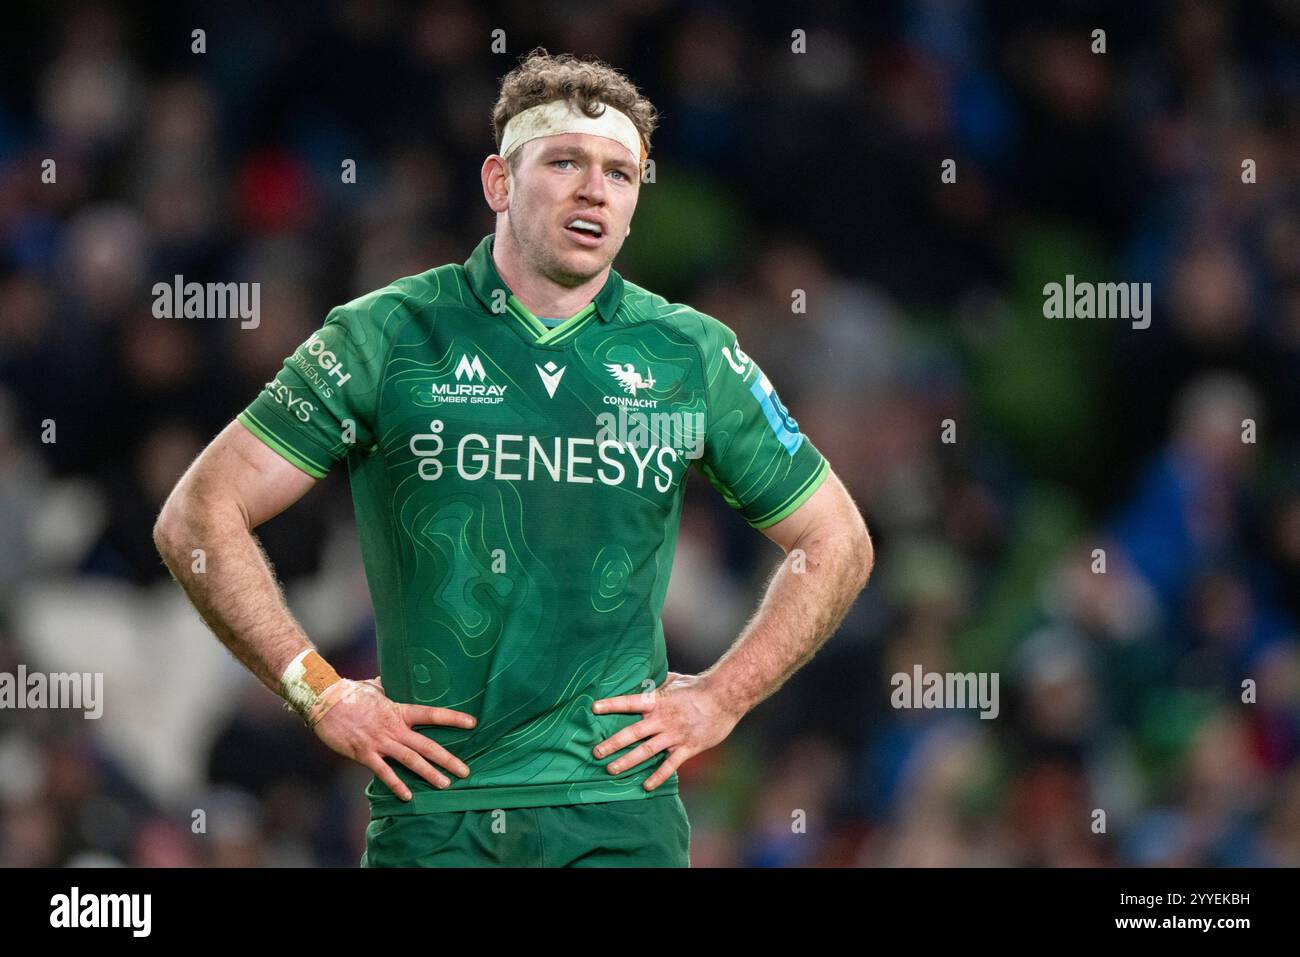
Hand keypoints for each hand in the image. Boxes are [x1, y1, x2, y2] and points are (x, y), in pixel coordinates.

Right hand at [310, 676, 476, 800]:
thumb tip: (393, 678)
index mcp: (399, 710)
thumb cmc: (349, 692)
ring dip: (429, 773)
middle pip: (427, 745)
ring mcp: (380, 741)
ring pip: (411, 760)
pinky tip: (408, 796)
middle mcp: (394, 727)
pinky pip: (384, 772)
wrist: (324, 700)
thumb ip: (388, 687)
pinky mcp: (364, 753)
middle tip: (465, 772)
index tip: (473, 723)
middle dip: (448, 759)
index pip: (432, 714)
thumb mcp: (374, 686)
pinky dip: (396, 784)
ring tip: (445, 784)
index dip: (454, 718)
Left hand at [590, 672, 740, 790]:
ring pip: (646, 751)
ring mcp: (674, 735)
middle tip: (595, 752)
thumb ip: (657, 683)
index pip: (629, 702)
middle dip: (612, 743)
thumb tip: (642, 680)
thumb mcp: (674, 680)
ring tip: (611, 769)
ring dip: (627, 761)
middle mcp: (662, 719)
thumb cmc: (698, 687)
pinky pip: (670, 765)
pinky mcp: (687, 747)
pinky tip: (646, 786)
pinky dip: (658, 776)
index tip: (594, 708)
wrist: (725, 698)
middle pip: (632, 733)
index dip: (611, 705)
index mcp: (658, 701)